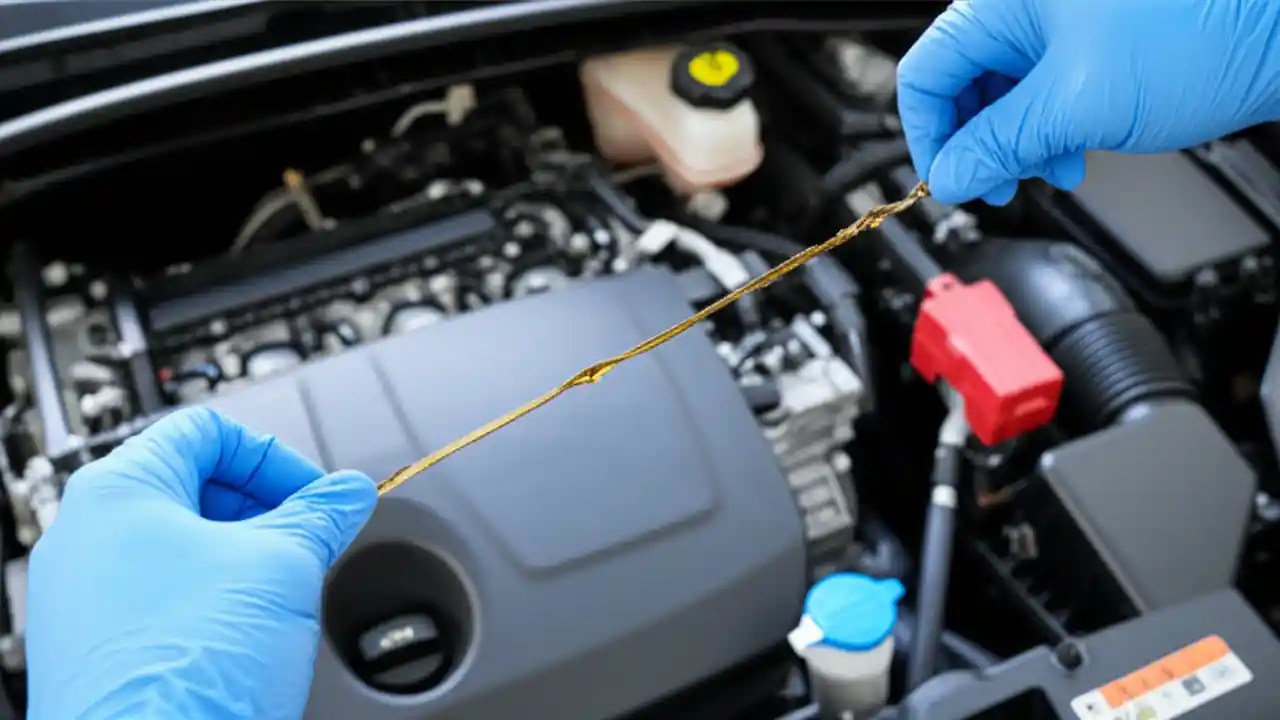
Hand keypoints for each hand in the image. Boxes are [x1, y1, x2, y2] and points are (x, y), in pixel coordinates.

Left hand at [26, 407, 376, 718]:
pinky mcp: (98, 645)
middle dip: (266, 509)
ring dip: (245, 556)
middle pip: (196, 484)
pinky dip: (215, 598)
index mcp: (119, 490)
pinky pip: (163, 594)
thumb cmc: (187, 668)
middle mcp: (87, 534)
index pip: (208, 430)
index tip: (316, 496)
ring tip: (281, 592)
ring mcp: (85, 594)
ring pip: (183, 543)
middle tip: (308, 542)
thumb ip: (323, 514)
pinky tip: (247, 632)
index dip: (276, 457)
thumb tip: (351, 492)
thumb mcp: (285, 566)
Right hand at [897, 0, 1279, 204]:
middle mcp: (1027, 5)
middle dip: (977, 143)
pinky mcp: (1092, 42)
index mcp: (1005, 1)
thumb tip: (951, 176)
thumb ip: (999, 144)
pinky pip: (1043, 90)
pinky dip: (1048, 128)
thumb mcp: (1076, 105)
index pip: (926, 72)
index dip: (930, 136)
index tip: (948, 181)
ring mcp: (1061, 20)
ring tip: (1047, 167)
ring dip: (1016, 142)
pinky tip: (1071, 151)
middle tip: (997, 183)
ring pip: (1003, 92)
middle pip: (962, 84)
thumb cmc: (1204, 34)